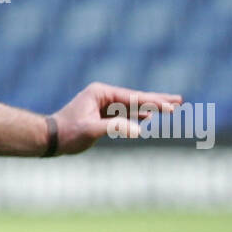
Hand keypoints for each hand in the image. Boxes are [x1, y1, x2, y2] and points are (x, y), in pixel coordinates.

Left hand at [51, 82, 182, 154]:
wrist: (50, 139)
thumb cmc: (67, 133)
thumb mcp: (90, 130)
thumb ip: (114, 128)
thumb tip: (139, 131)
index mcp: (101, 93)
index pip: (134, 98)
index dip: (155, 103)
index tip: (173, 108)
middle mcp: (104, 95)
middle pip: (137, 97)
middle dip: (158, 100)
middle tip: (180, 100)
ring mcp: (104, 104)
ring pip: (134, 105)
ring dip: (152, 106)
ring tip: (172, 106)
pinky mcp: (104, 115)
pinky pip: (127, 113)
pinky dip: (140, 114)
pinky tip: (150, 116)